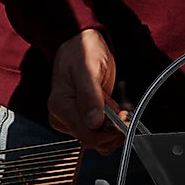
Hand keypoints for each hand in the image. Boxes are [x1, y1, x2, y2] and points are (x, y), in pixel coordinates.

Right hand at [48, 29, 120, 153]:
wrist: (79, 43)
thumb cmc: (82, 51)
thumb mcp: (87, 68)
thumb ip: (90, 95)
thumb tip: (93, 122)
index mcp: (60, 106)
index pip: (86, 136)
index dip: (108, 132)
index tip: (123, 119)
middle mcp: (63, 116)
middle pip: (92, 141)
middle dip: (112, 131)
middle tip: (124, 112)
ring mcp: (72, 119)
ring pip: (97, 141)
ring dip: (113, 131)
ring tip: (119, 110)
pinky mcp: (82, 118)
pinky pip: (98, 133)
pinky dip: (111, 128)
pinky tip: (115, 113)